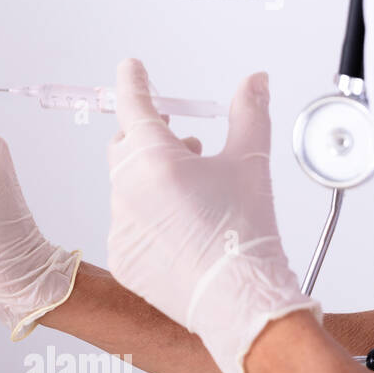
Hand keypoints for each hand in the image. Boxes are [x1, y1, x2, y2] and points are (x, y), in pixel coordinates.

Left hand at [105, 57, 322, 372]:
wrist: (241, 303)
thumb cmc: (247, 234)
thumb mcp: (250, 163)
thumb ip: (249, 113)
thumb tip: (254, 81)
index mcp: (155, 159)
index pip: (135, 106)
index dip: (133, 83)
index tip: (130, 69)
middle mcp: (127, 188)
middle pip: (126, 146)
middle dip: (148, 139)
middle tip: (182, 145)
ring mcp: (118, 223)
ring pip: (126, 187)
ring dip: (151, 181)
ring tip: (191, 191)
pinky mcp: (120, 254)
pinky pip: (127, 224)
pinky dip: (148, 219)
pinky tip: (182, 231)